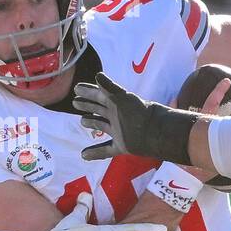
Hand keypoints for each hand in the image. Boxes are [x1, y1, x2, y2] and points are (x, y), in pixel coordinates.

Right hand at [74, 72, 198, 162]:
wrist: (155, 132)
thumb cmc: (139, 113)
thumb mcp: (123, 98)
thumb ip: (110, 88)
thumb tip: (97, 75)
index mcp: (115, 103)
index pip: (98, 94)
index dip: (87, 90)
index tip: (76, 88)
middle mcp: (115, 116)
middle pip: (98, 108)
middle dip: (87, 104)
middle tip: (75, 102)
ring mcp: (118, 131)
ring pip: (101, 125)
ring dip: (91, 123)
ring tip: (82, 121)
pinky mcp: (121, 145)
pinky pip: (105, 149)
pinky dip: (95, 152)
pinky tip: (83, 155)